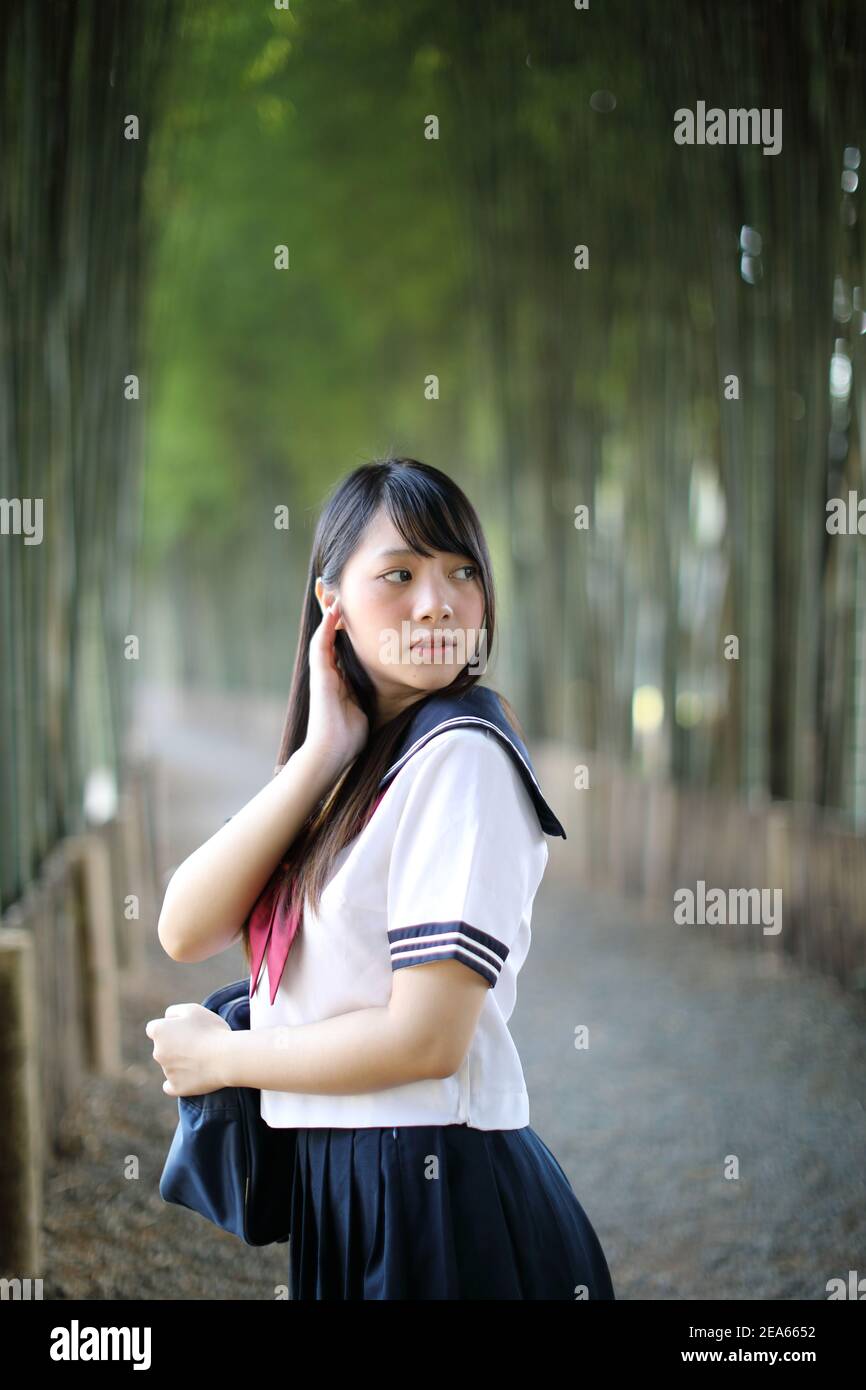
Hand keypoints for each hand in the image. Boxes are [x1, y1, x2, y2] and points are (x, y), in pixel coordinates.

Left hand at [145, 1003, 231, 1097]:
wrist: (226, 1058)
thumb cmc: (211, 1030)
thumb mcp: (193, 1010)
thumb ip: (175, 1012)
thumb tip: (167, 1018)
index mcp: (159, 1032)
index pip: (154, 1029)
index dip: (169, 1027)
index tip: (184, 1029)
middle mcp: (157, 1052)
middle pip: (162, 1048)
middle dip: (174, 1046)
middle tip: (197, 1043)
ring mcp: (166, 1072)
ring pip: (170, 1065)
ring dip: (180, 1062)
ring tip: (204, 1058)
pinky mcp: (176, 1087)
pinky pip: (171, 1086)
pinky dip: (178, 1081)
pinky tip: (189, 1077)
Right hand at [304, 597, 368, 775]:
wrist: (331, 752)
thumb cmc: (348, 736)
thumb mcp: (363, 708)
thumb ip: (368, 695)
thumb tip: (390, 688)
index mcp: (339, 679)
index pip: (342, 646)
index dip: (345, 628)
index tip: (350, 610)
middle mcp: (329, 672)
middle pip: (329, 636)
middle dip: (331, 614)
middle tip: (331, 591)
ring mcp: (322, 673)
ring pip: (323, 635)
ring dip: (327, 614)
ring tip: (331, 593)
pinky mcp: (319, 676)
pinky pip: (322, 646)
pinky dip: (327, 628)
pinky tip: (333, 612)